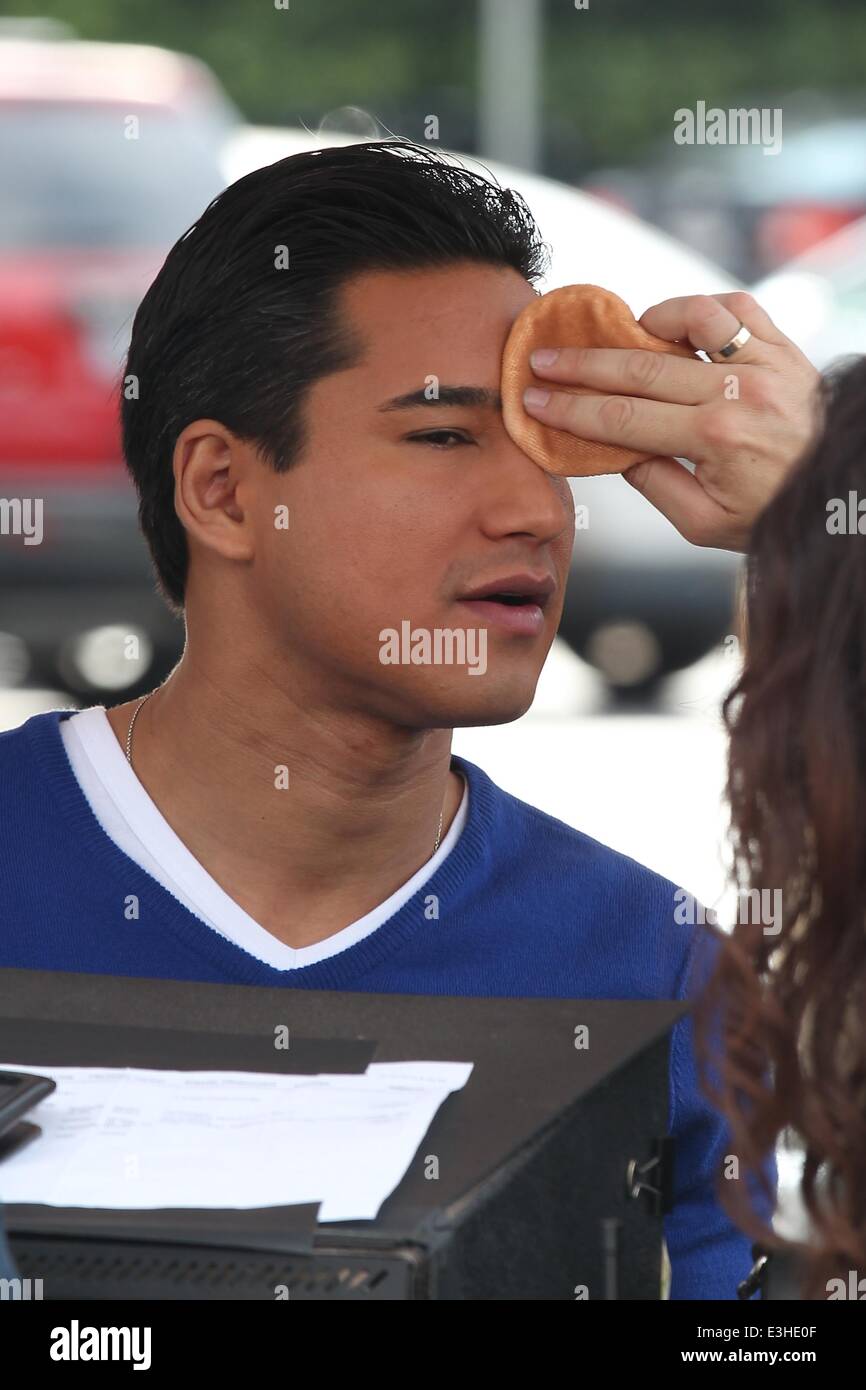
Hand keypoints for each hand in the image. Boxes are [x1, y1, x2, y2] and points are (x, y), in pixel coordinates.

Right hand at [523, 292, 820, 551]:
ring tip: (622, 337)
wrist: (837, 494)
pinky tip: (679, 327)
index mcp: (712, 439)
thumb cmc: (770, 515)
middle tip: (542, 359)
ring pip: (692, 319)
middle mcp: (737, 392)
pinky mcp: (785, 348)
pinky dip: (702, 309)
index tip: (533, 400)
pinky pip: (738, 308)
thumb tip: (612, 451)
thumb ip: (655, 484)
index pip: (621, 418)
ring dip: (647, 323)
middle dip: (582, 364)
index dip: (570, 409)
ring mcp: (764, 363)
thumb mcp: (704, 524)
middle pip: (639, 368)